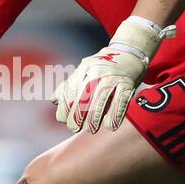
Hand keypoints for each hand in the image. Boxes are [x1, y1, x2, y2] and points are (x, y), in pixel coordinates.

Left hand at [52, 16, 174, 132]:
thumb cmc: (103, 67)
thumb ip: (70, 84)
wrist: (129, 54)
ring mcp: (113, 77)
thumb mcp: (85, 70)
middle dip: (76, 116)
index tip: (63, 120)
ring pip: (101, 100)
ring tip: (90, 129)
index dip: (64, 107)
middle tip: (74, 128)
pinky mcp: (127, 84)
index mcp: (85, 68)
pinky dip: (114, 116)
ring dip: (94, 118)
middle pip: (84, 96)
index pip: (70, 90)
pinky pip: (120, 102)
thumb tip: (55, 101)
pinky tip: (109, 125)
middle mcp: (98, 71)